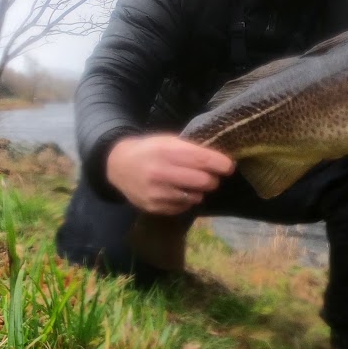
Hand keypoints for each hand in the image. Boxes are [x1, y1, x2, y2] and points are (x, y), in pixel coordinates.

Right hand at [106, 134, 234, 214]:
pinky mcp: (154, 207)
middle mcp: (161, 173)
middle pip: (203, 181)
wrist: (118, 165)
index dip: (221, 164)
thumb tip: (220, 160)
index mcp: (167, 152)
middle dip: (212, 179)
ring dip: (199, 191)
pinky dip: (185, 200)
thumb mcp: (168, 141)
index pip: (203, 160)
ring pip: (195, 196)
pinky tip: (177, 191)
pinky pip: (183, 207)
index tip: (229, 167)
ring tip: (190, 183)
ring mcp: (157, 193)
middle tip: (210, 176)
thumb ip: (191, 150)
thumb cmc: (150, 150)